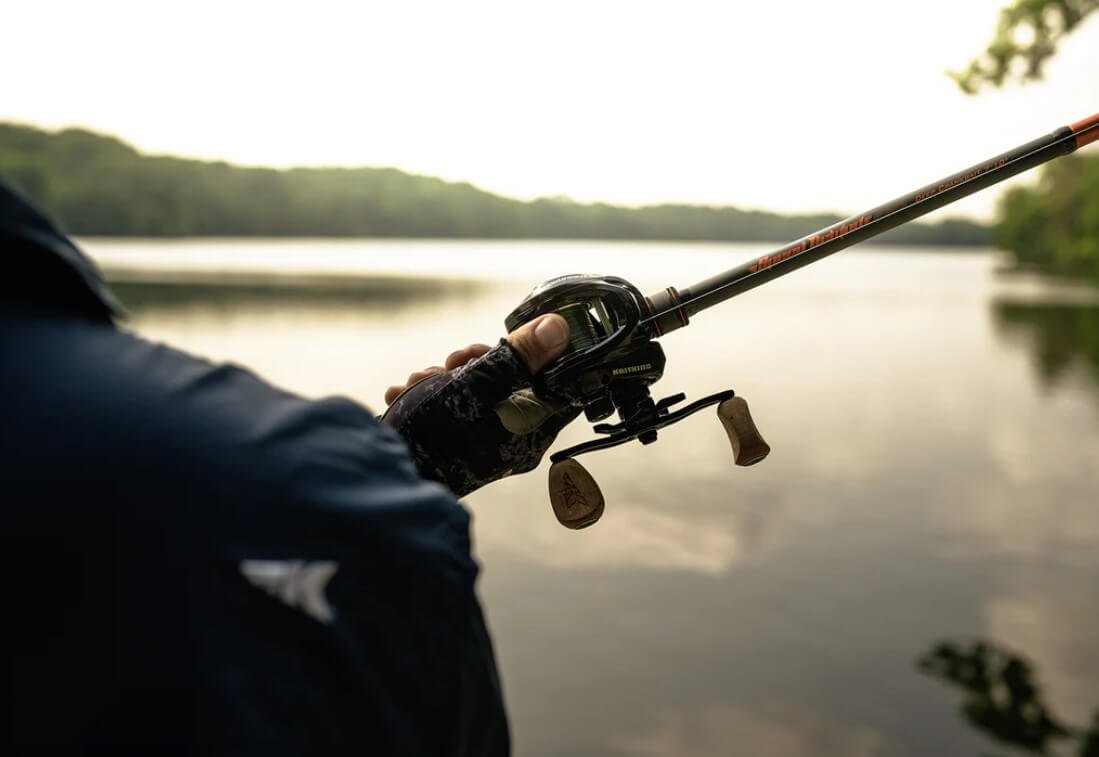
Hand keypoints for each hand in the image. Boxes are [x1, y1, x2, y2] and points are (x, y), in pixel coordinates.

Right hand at [381, 314, 580, 496]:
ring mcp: (482, 443)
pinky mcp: (453, 443)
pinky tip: (402, 394)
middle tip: (452, 362)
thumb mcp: (481, 382)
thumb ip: (521, 354)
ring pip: (473, 390)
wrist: (382, 475)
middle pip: (509, 381)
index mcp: (531, 429)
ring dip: (442, 377)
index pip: (554, 383)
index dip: (535, 356)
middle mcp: (511, 439)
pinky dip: (427, 395)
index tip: (508, 342)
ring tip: (417, 383)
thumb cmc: (434, 435)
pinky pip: (451, 407)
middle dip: (473, 363)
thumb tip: (559, 329)